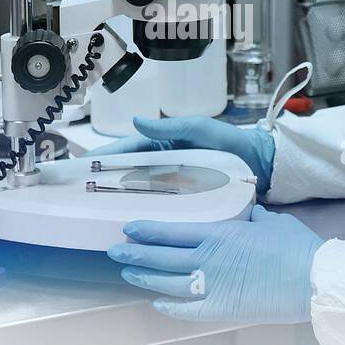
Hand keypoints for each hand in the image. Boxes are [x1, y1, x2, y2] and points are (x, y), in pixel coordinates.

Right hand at [95, 116, 275, 194]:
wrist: (262, 165)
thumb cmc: (232, 142)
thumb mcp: (201, 128)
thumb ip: (171, 126)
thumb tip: (136, 121)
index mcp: (165, 143)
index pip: (129, 150)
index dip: (106, 157)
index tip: (84, 166)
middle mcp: (165, 164)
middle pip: (130, 173)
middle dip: (107, 181)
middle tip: (82, 193)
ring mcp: (175, 184)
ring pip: (142, 192)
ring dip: (122, 200)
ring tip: (99, 212)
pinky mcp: (187, 201)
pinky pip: (162, 206)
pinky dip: (147, 212)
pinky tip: (134, 223)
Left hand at [107, 205, 322, 323]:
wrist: (313, 282)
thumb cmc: (296, 248)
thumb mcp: (273, 223)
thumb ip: (254, 218)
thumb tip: (252, 215)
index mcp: (219, 234)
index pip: (171, 231)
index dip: (147, 230)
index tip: (129, 228)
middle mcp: (208, 259)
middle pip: (161, 256)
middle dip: (134, 252)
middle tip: (115, 250)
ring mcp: (212, 287)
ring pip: (166, 282)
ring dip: (144, 277)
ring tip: (127, 272)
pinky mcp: (221, 309)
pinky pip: (186, 309)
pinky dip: (168, 306)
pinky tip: (156, 303)